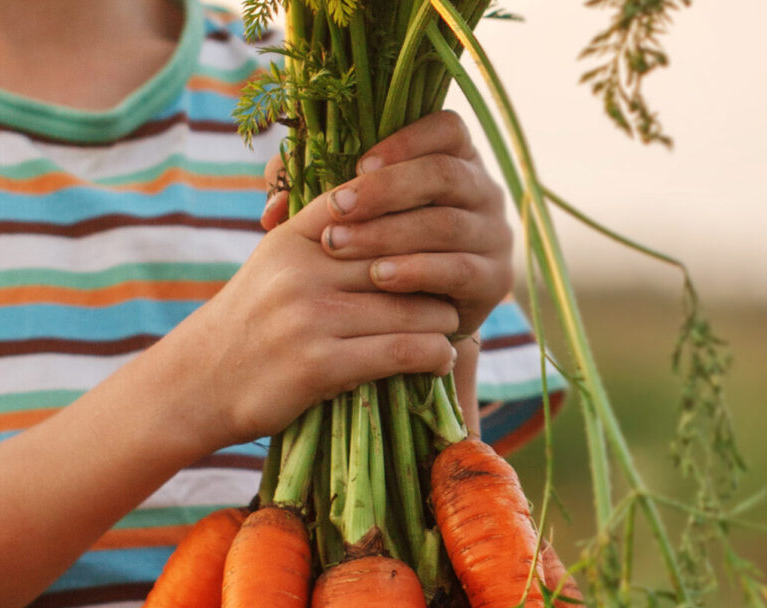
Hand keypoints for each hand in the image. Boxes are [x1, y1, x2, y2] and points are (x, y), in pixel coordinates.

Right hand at [169, 190, 461, 450]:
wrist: (198, 384)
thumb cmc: (251, 326)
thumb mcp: (275, 266)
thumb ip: (321, 236)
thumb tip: (385, 207)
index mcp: (294, 239)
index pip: (371, 209)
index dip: (416, 219)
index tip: (443, 237)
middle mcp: (302, 271)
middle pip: (402, 259)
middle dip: (437, 276)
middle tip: (456, 291)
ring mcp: (310, 317)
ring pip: (411, 309)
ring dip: (443, 322)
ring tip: (450, 328)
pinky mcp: (320, 364)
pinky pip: (403, 351)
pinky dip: (434, 355)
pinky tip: (440, 359)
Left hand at [264, 111, 512, 340]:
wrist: (416, 319)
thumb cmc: (378, 251)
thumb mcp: (351, 214)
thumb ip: (312, 192)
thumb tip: (271, 207)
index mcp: (457, 159)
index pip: (447, 129)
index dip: (406, 140)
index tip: (357, 163)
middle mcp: (485, 192)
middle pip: (445, 175)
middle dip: (386, 190)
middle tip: (336, 209)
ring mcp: (495, 237)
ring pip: (448, 224)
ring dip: (390, 233)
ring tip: (342, 248)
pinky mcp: (495, 282)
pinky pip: (459, 270)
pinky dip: (417, 272)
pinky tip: (379, 278)